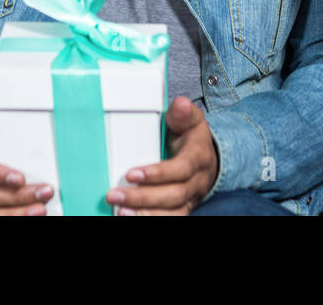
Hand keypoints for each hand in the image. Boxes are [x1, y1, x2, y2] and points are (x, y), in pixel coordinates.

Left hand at [106, 96, 218, 215]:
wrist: (208, 158)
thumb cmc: (191, 137)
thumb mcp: (189, 120)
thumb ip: (182, 113)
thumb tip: (180, 104)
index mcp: (198, 158)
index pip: (181, 169)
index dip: (157, 174)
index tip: (131, 174)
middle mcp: (197, 182)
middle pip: (173, 195)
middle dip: (142, 197)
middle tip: (114, 195)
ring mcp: (190, 199)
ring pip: (171, 213)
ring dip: (144, 214)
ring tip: (120, 212)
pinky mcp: (182, 209)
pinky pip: (169, 219)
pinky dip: (149, 219)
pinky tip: (129, 217)